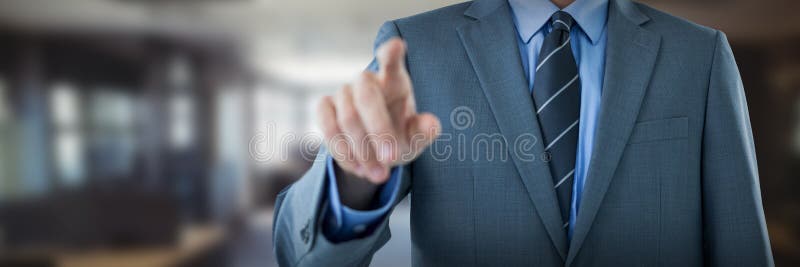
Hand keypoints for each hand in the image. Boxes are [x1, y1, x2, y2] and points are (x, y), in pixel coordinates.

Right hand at [317, 38, 440, 206]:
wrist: (374, 150)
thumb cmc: (400, 135)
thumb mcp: (416, 138)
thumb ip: (424, 131)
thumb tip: (432, 125)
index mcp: (394, 80)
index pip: (391, 60)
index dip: (391, 52)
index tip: (396, 46)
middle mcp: (366, 81)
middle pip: (367, 97)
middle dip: (379, 131)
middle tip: (392, 159)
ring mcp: (343, 92)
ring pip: (347, 119)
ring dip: (363, 151)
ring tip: (379, 174)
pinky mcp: (325, 107)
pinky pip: (329, 129)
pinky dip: (345, 153)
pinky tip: (360, 169)